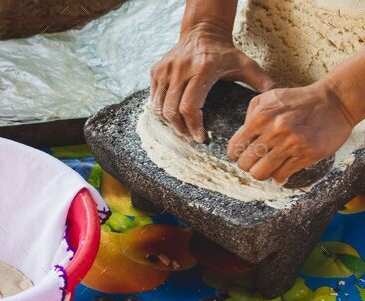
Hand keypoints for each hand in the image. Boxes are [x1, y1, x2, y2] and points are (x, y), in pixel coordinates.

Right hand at [151, 29, 275, 141]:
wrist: (202, 31)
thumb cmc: (224, 52)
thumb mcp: (245, 64)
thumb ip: (262, 82)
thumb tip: (277, 100)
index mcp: (202, 70)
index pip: (189, 107)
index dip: (193, 127)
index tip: (200, 138)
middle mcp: (180, 69)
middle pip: (171, 111)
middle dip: (180, 129)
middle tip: (189, 137)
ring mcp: (165, 69)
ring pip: (159, 107)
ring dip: (169, 122)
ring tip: (180, 129)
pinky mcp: (156, 70)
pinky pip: (154, 98)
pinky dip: (160, 110)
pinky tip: (172, 115)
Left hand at [227, 82, 355, 183]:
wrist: (334, 102)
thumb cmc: (298, 100)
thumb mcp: (268, 98)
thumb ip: (250, 117)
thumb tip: (242, 143)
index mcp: (261, 117)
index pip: (235, 147)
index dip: (236, 155)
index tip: (242, 155)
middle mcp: (274, 131)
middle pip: (246, 164)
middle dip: (248, 165)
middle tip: (256, 161)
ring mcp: (291, 144)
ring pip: (261, 173)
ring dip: (262, 173)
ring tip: (267, 167)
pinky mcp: (306, 154)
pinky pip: (281, 175)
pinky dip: (279, 176)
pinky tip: (281, 171)